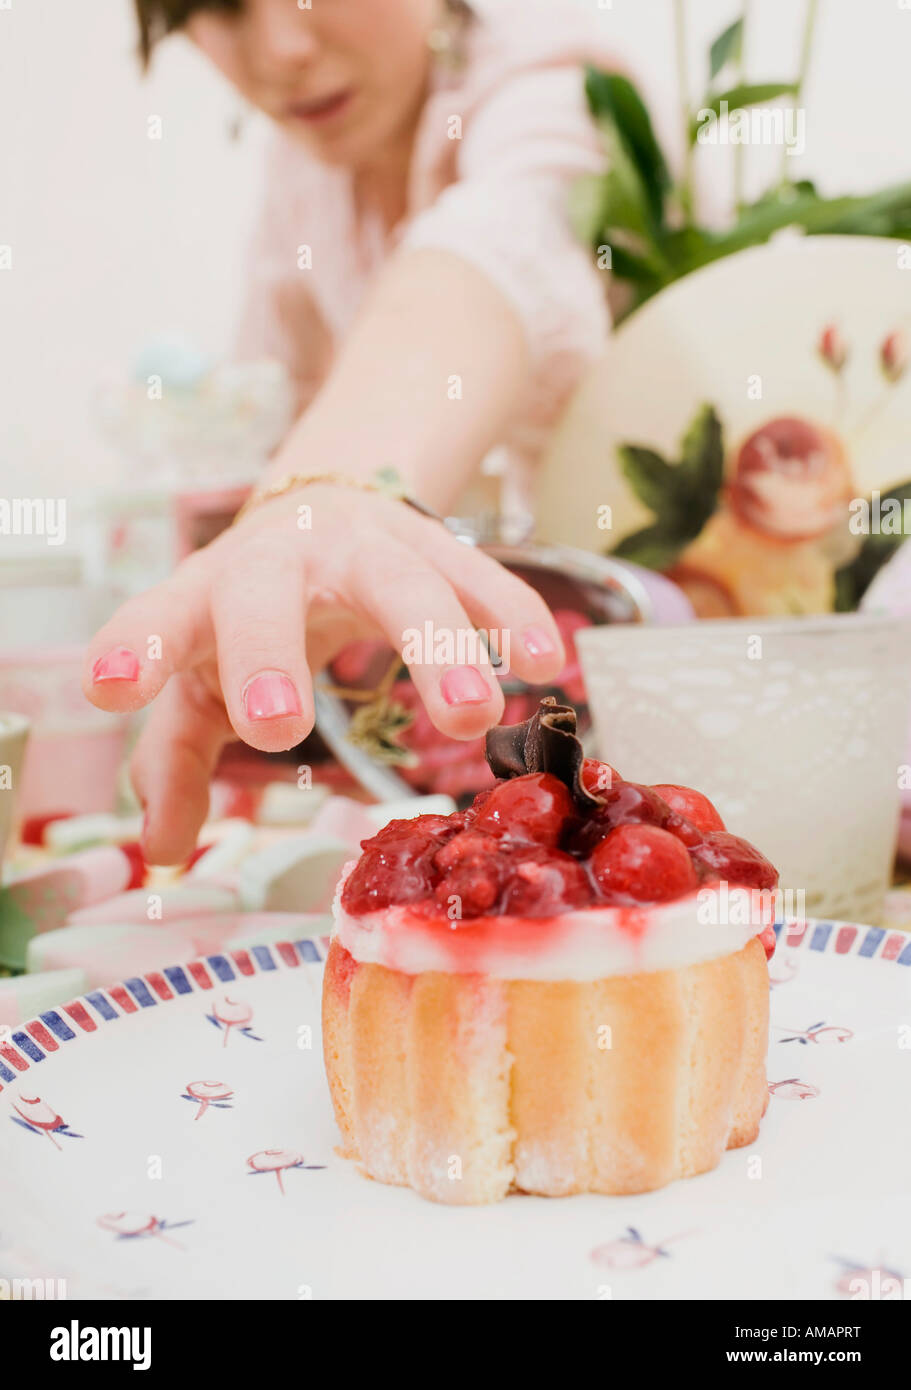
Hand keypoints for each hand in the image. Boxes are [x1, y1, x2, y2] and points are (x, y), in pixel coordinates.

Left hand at [83, 483, 565, 862]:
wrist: (324, 504)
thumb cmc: (250, 614)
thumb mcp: (201, 681)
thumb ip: (178, 760)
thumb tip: (161, 852)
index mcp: (205, 597)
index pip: (158, 618)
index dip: (132, 649)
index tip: (106, 689)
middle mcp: (275, 561)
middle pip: (263, 594)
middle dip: (265, 655)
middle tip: (275, 728)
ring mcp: (359, 544)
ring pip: (397, 579)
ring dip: (436, 645)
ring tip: (472, 717)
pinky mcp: (432, 542)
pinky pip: (478, 573)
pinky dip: (512, 613)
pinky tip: (547, 661)